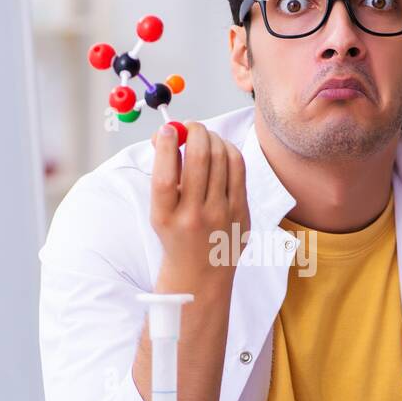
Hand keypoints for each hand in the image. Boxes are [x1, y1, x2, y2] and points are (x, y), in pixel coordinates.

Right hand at [150, 121, 248, 290]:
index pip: (165, 175)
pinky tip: (220, 149)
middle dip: (195, 130)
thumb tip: (168, 131)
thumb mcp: (160, 210)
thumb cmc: (176, 234)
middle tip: (190, 126)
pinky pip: (239, 168)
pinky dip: (228, 150)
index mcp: (166, 217)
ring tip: (204, 136)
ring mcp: (222, 215)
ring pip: (222, 156)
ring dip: (212, 136)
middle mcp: (194, 217)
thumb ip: (163, 172)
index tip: (167, 129)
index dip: (167, 145)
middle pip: (200, 158)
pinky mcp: (242, 213)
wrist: (200, 274)